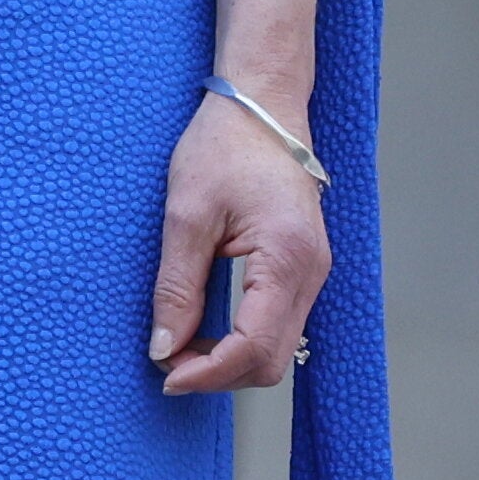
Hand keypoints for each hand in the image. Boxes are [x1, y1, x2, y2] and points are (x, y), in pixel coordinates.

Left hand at [146, 72, 328, 395]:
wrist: (262, 105)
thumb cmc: (225, 146)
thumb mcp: (186, 214)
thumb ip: (177, 287)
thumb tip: (164, 347)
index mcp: (286, 258)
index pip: (254, 347)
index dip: (208, 373)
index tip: (165, 373)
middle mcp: (312, 272)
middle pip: (272, 361)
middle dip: (219, 374)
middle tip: (168, 361)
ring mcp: (314, 272)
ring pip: (279, 349)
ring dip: (230, 360)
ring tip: (181, 344)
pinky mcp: (305, 268)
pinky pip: (280, 325)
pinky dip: (243, 340)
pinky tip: (208, 328)